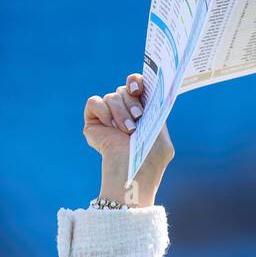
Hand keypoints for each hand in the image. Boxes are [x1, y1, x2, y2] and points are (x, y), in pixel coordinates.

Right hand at [83, 72, 173, 206]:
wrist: (130, 175)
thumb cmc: (149, 161)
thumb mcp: (161, 137)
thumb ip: (157, 115)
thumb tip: (152, 96)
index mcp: (143, 113)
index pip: (138, 86)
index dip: (137, 81)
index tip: (138, 88)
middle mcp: (125, 112)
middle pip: (124, 89)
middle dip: (132, 101)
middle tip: (138, 117)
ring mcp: (109, 116)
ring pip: (112, 96)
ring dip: (121, 112)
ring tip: (127, 131)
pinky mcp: (94, 122)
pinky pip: (94, 102)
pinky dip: (103, 111)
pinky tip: (111, 126)